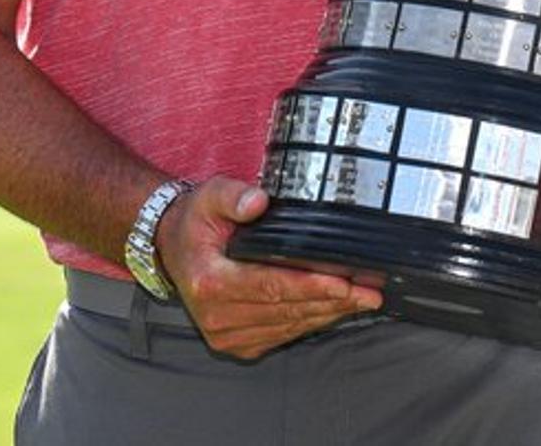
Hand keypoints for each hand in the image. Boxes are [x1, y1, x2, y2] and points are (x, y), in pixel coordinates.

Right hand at [156, 176, 382, 358]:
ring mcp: (227, 334)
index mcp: (210, 282)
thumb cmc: (195, 221)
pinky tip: (335, 309)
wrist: (170, 247)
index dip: (310, 285)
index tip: (345, 283)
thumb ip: (234, 196)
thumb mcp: (209, 196)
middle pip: (286, 310)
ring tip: (363, 299)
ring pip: (288, 326)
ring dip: (328, 313)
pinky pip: (282, 334)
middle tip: (370, 291)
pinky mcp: (237, 343)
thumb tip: (259, 202)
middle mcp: (217, 316)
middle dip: (333, 301)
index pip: (270, 286)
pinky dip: (310, 321)